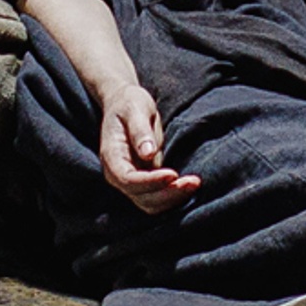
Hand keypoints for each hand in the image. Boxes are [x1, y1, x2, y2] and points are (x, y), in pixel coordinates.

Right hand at [99, 82, 199, 211]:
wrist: (126, 103)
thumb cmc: (129, 103)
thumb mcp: (134, 108)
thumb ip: (140, 130)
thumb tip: (148, 153)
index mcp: (111, 156)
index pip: (127, 179)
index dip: (150, 181)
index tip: (173, 173)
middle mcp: (118, 173)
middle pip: (141, 197)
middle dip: (167, 193)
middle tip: (193, 181)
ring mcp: (131, 180)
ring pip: (151, 203)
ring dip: (173, 198)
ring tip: (194, 183)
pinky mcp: (145, 181)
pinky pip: (158, 197)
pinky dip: (174, 196)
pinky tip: (189, 184)